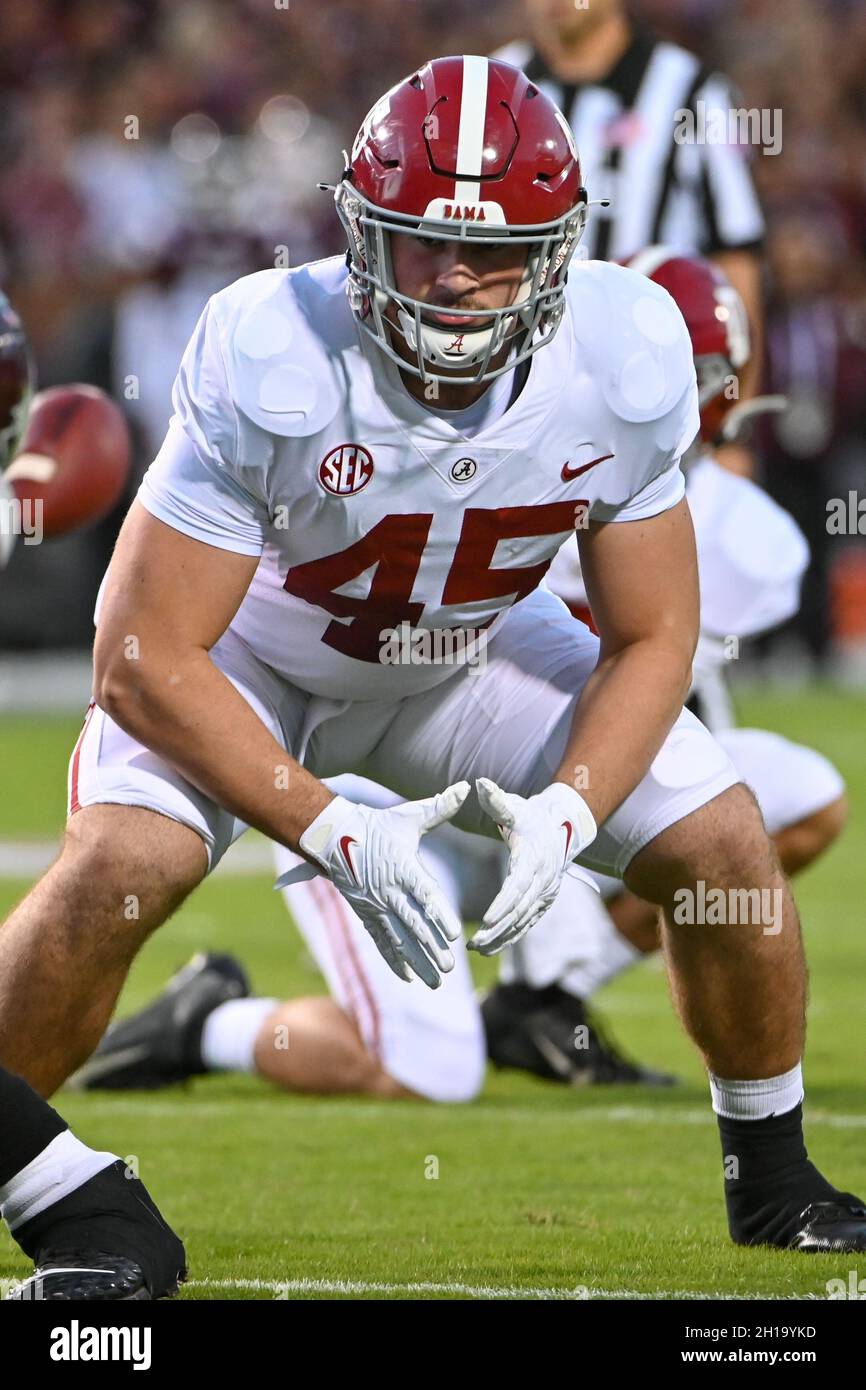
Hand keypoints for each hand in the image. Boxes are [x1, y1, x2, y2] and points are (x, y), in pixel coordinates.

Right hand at [275, 783, 470, 988]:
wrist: (333, 836)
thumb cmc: (376, 825)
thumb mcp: (408, 816)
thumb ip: (439, 808)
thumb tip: (466, 789)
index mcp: (402, 868)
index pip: (423, 894)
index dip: (438, 913)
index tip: (454, 933)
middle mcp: (387, 891)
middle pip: (412, 924)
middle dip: (431, 947)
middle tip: (450, 966)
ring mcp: (375, 906)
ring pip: (398, 939)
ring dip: (417, 961)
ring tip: (436, 981)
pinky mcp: (366, 914)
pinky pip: (381, 941)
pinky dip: (394, 960)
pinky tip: (409, 977)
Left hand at [469, 778, 596, 953]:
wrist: (562, 824)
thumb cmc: (530, 814)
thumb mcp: (513, 805)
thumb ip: (495, 798)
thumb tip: (478, 783)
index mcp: (534, 858)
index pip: (518, 886)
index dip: (503, 904)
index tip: (486, 920)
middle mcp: (544, 879)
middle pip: (520, 909)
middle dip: (498, 929)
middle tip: (474, 943)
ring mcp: (547, 892)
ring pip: (525, 920)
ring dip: (502, 937)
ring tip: (476, 948)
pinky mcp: (545, 900)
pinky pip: (528, 922)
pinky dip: (511, 936)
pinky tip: (491, 947)